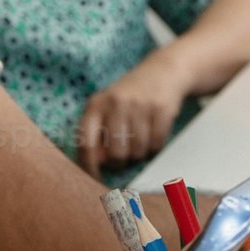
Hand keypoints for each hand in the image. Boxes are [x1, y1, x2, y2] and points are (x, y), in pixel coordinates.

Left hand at [76, 54, 193, 172]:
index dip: (89, 167)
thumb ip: (96, 135)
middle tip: (124, 156)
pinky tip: (153, 135)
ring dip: (139, 154)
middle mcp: (116, 103)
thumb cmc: (128, 98)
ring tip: (139, 141)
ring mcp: (140, 105)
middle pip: (116, 154)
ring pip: (138, 151)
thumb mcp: (106, 109)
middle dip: (120, 162)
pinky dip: (155, 147)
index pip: (86, 144)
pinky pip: (157, 144)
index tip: (95, 179)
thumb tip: (97, 164)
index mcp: (95, 105)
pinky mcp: (162, 109)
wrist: (163, 71)